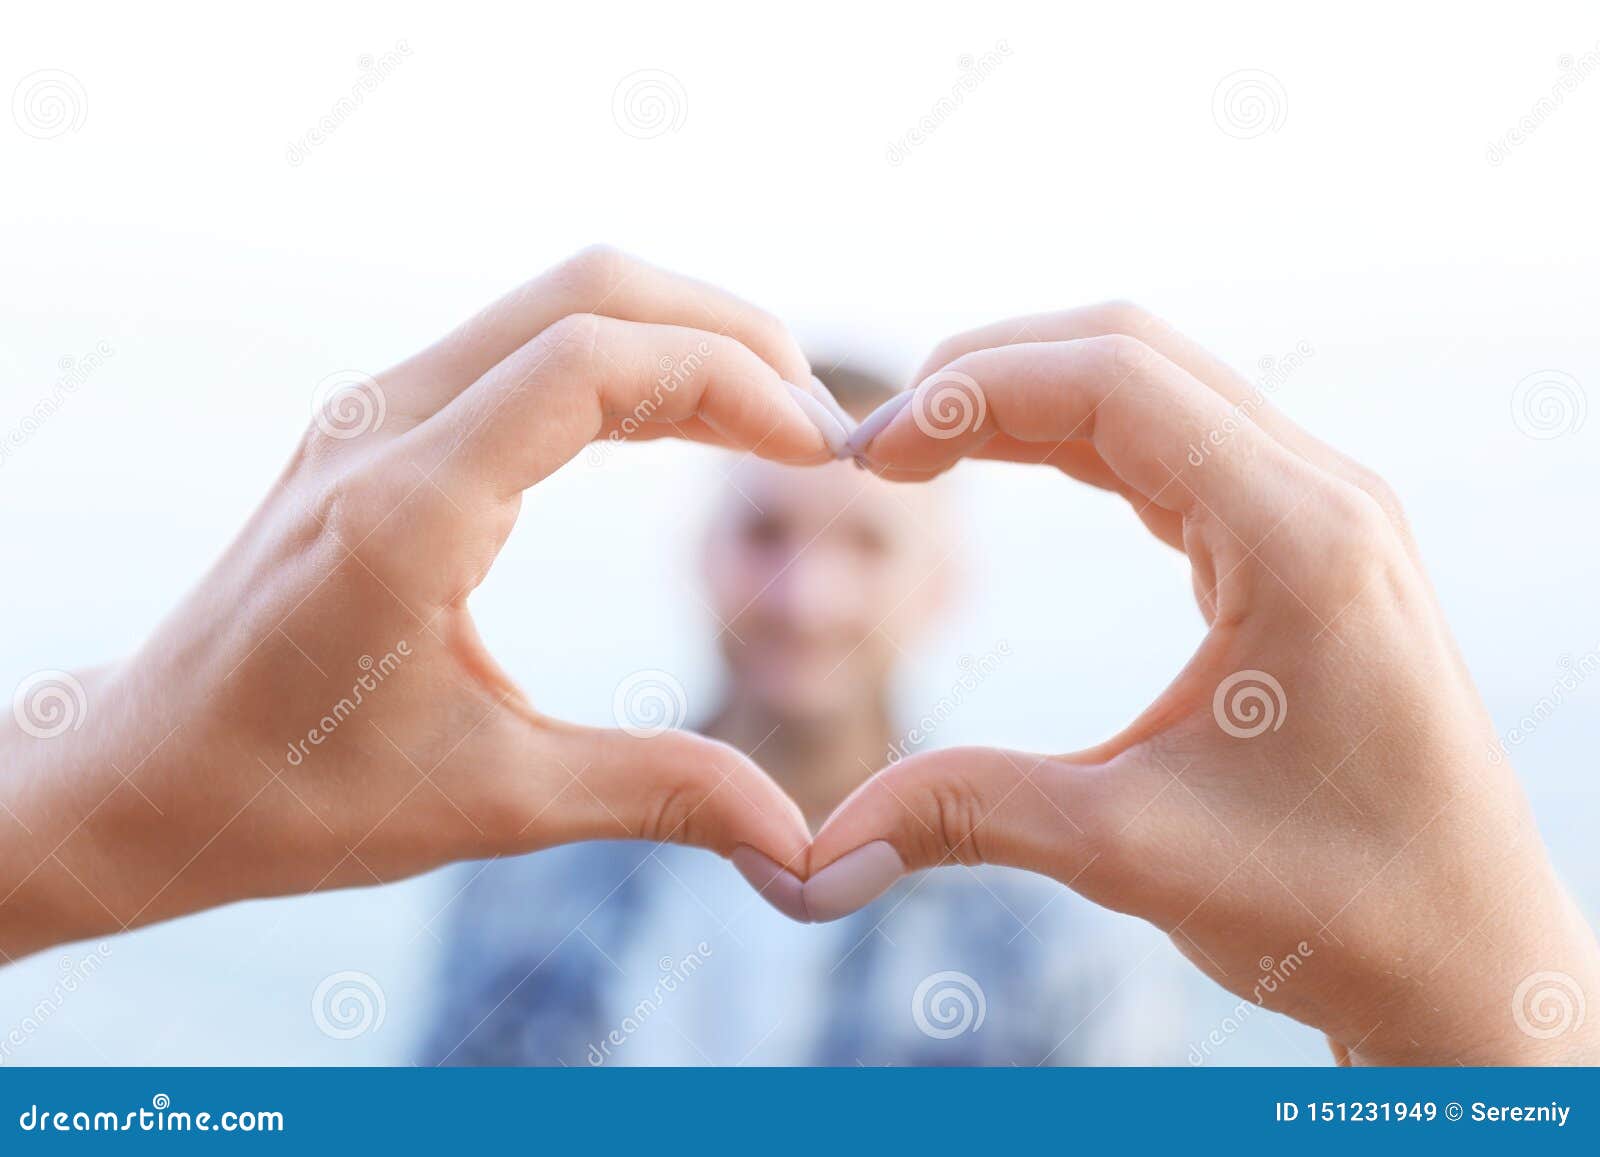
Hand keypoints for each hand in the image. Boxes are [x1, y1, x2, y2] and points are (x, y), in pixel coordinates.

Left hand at [0, 247, 830, 960]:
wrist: (150, 773)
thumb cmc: (295, 798)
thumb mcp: (490, 803)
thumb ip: (655, 794)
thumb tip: (797, 842)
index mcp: (404, 517)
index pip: (592, 364)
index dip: (730, 384)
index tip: (821, 454)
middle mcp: (381, 433)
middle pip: (588, 293)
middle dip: (727, 337)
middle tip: (817, 429)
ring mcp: (372, 414)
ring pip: (556, 303)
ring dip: (678, 340)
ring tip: (770, 424)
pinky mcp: (378, 425)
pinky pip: (522, 346)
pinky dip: (622, 362)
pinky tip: (678, 426)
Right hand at [806, 302, 1599, 1064]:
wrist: (1464, 956)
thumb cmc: (1337, 906)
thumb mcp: (1131, 853)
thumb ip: (968, 815)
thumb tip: (818, 852)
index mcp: (1299, 539)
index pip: (1114, 381)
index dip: (971, 394)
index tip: (871, 458)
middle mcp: (1321, 497)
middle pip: (1128, 354)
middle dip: (986, 377)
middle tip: (878, 449)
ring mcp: (1320, 513)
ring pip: (1152, 388)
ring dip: (1029, 399)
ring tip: (920, 453)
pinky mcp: (1305, 545)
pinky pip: (1176, 446)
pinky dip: (1078, 442)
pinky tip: (1011, 466)